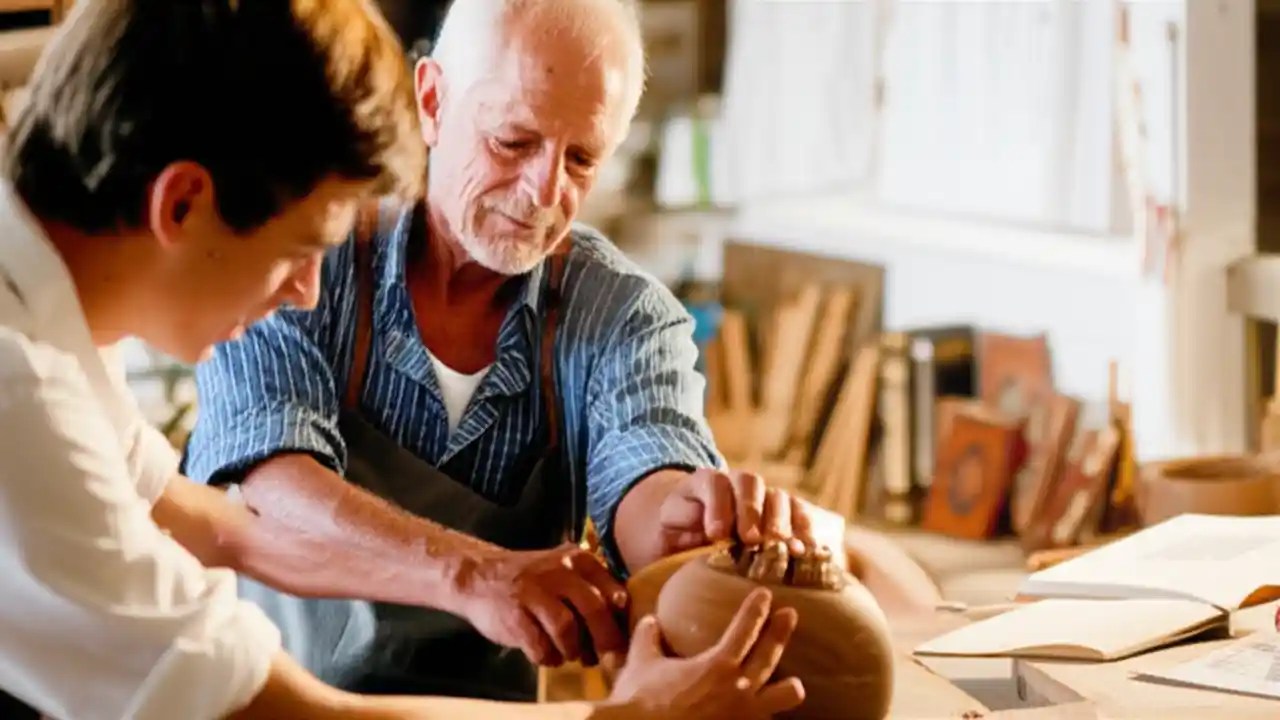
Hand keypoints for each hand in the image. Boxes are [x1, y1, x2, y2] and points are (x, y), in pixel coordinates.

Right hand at [450, 543, 627, 667]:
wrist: (478, 576)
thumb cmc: (533, 581)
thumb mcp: (565, 571)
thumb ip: (593, 589)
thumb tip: (624, 625)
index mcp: (577, 559)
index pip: (612, 589)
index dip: (621, 619)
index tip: (624, 636)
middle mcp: (557, 571)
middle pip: (593, 609)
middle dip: (605, 640)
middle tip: (608, 658)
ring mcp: (533, 591)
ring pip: (567, 629)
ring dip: (573, 650)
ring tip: (571, 654)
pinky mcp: (513, 615)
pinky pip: (540, 646)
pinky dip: (548, 657)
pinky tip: (548, 656)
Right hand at [606, 587, 803, 719]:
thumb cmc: (642, 702)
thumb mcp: (641, 664)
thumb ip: (647, 639)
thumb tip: (649, 620)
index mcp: (718, 665)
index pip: (745, 628)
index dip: (756, 609)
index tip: (765, 594)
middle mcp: (739, 689)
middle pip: (770, 655)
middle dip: (780, 632)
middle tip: (789, 615)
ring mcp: (744, 716)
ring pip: (783, 698)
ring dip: (789, 689)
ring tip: (794, 685)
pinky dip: (766, 717)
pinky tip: (766, 716)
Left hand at [658, 469, 816, 556]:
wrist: (696, 524)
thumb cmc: (682, 526)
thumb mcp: (671, 523)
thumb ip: (679, 520)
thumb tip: (701, 525)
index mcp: (706, 481)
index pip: (714, 483)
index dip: (718, 506)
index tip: (716, 534)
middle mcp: (738, 482)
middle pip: (750, 483)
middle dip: (751, 510)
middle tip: (750, 538)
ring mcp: (763, 494)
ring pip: (777, 496)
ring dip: (780, 520)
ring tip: (780, 544)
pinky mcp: (783, 511)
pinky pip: (798, 511)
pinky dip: (804, 528)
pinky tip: (805, 548)